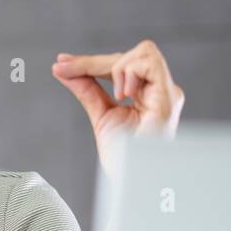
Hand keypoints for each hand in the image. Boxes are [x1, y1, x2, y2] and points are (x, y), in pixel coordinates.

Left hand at [52, 39, 183, 178]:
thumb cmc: (122, 157)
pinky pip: (150, 63)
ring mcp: (167, 93)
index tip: (61, 62)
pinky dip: (130, 73)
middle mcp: (160, 91)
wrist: (131, 180)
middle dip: (92, 62)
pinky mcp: (169, 98)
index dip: (90, 62)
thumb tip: (63, 68)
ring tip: (117, 97)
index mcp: (147, 94)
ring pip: (143, 51)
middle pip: (128, 56)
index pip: (119, 66)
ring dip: (118, 68)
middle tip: (66, 69)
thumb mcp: (100, 115)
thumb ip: (86, 89)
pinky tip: (124, 95)